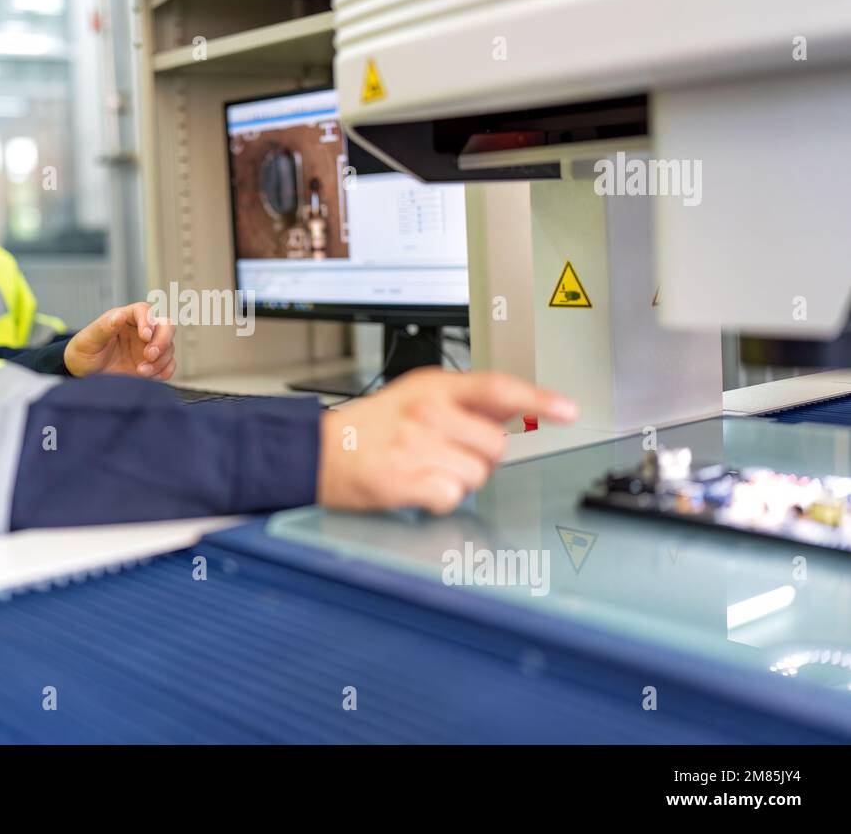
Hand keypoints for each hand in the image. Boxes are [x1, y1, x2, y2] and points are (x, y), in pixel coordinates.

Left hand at [64, 302, 175, 379]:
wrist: (84, 375)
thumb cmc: (83, 352)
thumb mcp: (89, 340)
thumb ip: (104, 328)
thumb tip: (119, 315)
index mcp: (125, 318)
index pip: (145, 310)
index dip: (149, 321)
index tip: (144, 336)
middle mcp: (140, 330)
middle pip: (165, 326)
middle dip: (162, 340)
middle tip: (149, 355)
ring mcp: (148, 347)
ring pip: (169, 347)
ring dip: (160, 360)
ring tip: (141, 372)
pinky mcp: (152, 364)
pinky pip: (169, 364)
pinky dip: (165, 370)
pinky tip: (153, 377)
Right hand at [317, 369, 577, 513]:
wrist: (318, 452)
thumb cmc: (370, 427)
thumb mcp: (415, 395)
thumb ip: (464, 399)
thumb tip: (515, 409)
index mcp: (434, 387)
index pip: (498, 388)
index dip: (538, 398)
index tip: (568, 410)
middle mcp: (429, 412)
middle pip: (495, 445)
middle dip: (480, 456)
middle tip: (447, 453)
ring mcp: (418, 446)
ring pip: (477, 475)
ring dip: (457, 479)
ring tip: (425, 468)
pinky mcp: (407, 480)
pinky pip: (451, 497)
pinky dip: (438, 499)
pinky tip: (416, 486)